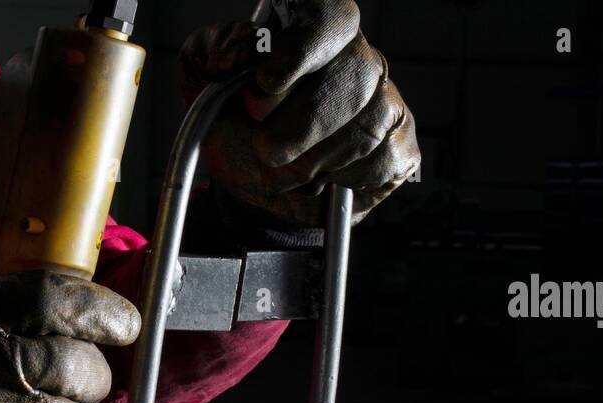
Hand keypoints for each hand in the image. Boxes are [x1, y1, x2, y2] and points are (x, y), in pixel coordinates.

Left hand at [179, 0, 419, 227]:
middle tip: (265, 150)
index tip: (266, 83)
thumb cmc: (233, 124)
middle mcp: (358, 59)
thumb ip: (214, 50)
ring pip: (366, 127)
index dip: (304, 47)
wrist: (249, 185)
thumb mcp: (203, 80)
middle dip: (301, 124)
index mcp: (313, 32)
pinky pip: (381, 161)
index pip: (331, 17)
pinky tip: (321, 179)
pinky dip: (341, 181)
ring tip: (283, 170)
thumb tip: (242, 50)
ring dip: (311, 162)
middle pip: (353, 75)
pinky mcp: (399, 147)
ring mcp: (385, 102)